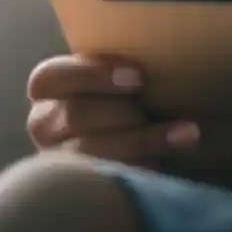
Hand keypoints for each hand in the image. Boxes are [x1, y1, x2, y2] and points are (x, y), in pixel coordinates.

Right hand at [25, 55, 199, 166]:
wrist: (134, 135)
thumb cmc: (126, 94)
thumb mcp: (118, 74)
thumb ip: (123, 66)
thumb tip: (163, 48)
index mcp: (49, 88)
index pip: (49, 77)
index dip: (91, 75)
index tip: (139, 77)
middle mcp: (44, 123)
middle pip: (74, 116)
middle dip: (123, 112)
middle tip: (155, 109)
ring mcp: (58, 158)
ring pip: (90, 151)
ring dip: (141, 140)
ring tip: (186, 132)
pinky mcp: (82, 183)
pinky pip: (109, 178)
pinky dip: (146, 163)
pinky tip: (175, 152)